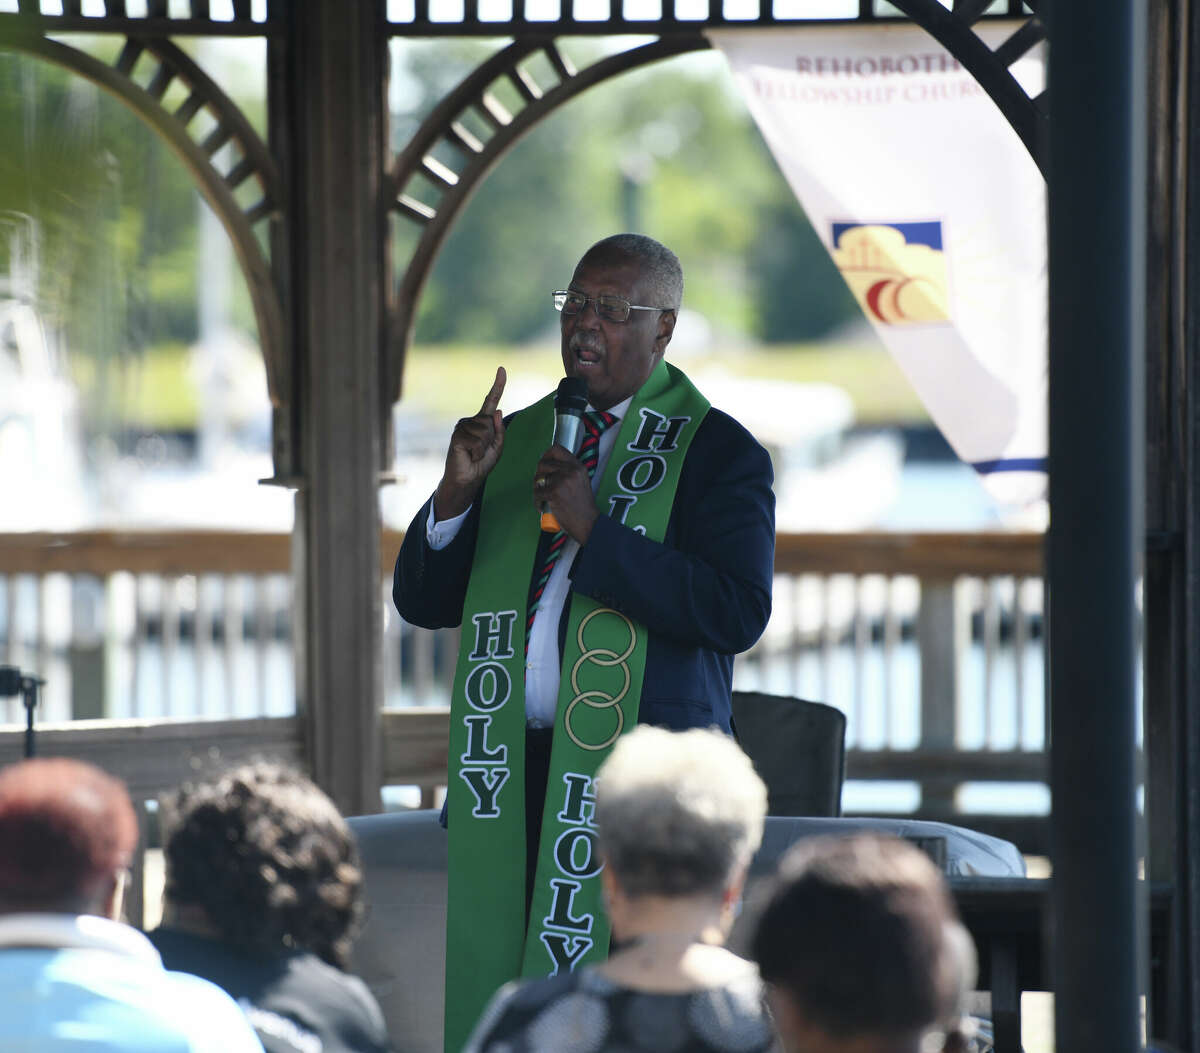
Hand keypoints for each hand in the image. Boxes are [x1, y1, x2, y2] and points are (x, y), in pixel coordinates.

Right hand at [434, 367, 505, 519]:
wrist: (467, 479)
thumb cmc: (481, 464)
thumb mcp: (498, 448)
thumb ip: (500, 430)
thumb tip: (497, 410)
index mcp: (483, 421)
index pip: (491, 400)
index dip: (498, 384)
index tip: (502, 369)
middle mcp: (471, 421)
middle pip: (490, 422)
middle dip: (491, 440)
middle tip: (481, 451)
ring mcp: (462, 427)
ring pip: (484, 432)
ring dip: (484, 447)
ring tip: (474, 453)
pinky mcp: (457, 435)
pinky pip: (476, 440)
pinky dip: (477, 452)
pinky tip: (469, 455)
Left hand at [533, 445, 598, 543]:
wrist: (588, 523)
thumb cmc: (583, 507)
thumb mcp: (581, 482)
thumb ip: (570, 472)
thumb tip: (549, 466)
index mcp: (578, 466)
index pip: (557, 449)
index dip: (546, 454)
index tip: (543, 463)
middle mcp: (571, 471)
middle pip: (543, 463)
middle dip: (538, 474)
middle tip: (540, 485)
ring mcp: (562, 481)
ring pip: (538, 478)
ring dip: (536, 488)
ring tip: (542, 497)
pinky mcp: (554, 492)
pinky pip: (537, 493)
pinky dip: (537, 501)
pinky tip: (542, 507)